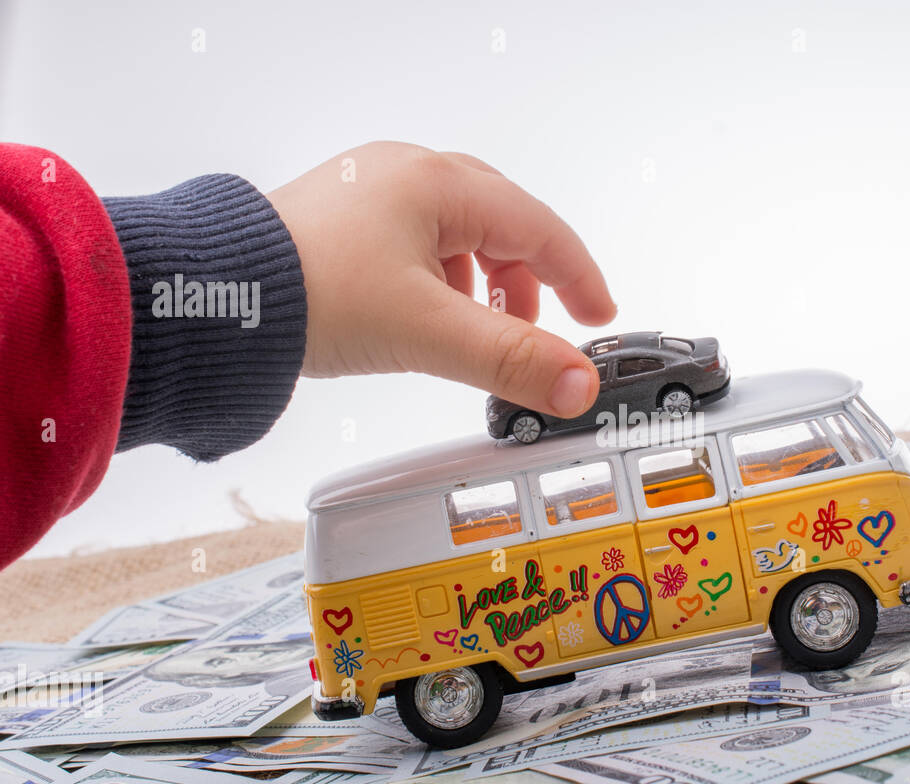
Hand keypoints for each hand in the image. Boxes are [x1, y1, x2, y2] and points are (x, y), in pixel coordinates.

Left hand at [267, 141, 615, 417]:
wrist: (212, 300)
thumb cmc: (305, 294)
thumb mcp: (428, 332)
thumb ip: (511, 360)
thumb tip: (575, 383)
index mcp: (437, 184)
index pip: (539, 228)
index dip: (579, 276)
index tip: (598, 315)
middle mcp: (406, 175)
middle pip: (501, 225)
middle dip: (528, 283)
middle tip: (538, 333)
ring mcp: (371, 194)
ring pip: (459, 234)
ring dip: (483, 286)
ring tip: (476, 334)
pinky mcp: (345, 222)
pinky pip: (418, 243)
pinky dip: (441, 282)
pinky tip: (426, 318)